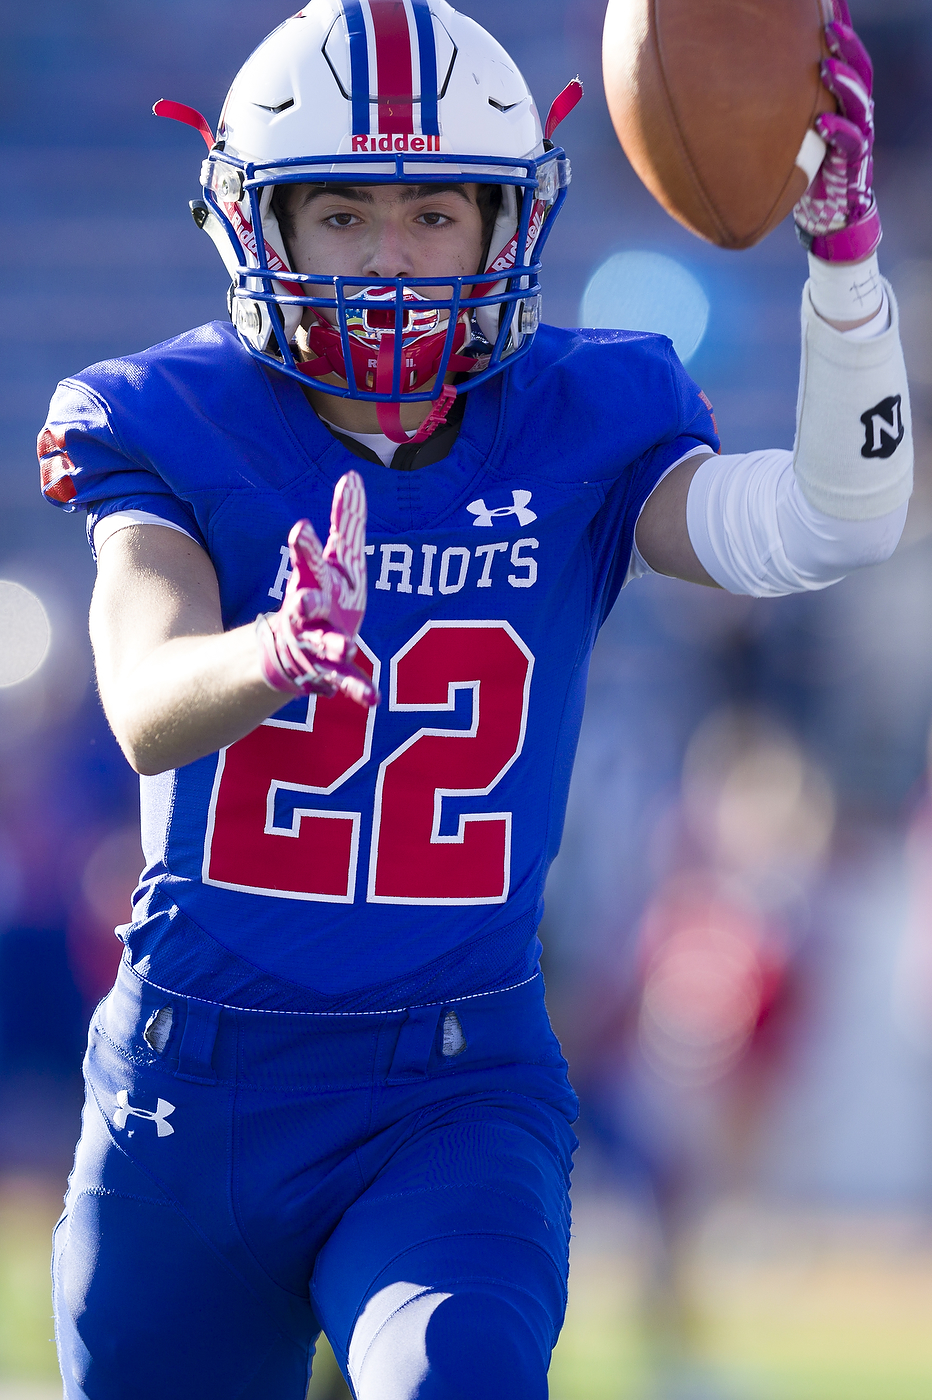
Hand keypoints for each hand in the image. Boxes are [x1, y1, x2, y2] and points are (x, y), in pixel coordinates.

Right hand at [257, 471, 378, 707]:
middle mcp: (310, 612)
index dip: (303, 545)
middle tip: (303, 598)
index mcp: (313, 581)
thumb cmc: (325, 594)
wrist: (296, 650)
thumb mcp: (338, 559)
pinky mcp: (331, 671)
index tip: (301, 528)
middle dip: (304, 600)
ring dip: (331, 643)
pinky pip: (345, 682)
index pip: (307, 560)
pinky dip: (358, 690)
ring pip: (322, 643)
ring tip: (344, 645)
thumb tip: (353, 475)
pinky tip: (374, 700)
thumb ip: (346, 522)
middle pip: (305, 604)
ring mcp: (318, 643)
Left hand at [794, 0, 880, 263]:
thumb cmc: (808, 163)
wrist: (827, 211)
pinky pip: (849, 141)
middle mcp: (857, 110)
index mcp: (845, 97)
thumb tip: (738, 80)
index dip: (842, 34)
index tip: (827, 9)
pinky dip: (836, 129)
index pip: (847, 58)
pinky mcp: (854, 161)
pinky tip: (820, 121)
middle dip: (848, 47)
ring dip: (843, 82)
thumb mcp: (795, 128)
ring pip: (859, 100)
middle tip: (831, 27)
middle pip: (859, 69)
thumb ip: (783, 104)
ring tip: (825, 65)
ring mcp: (859, 134)